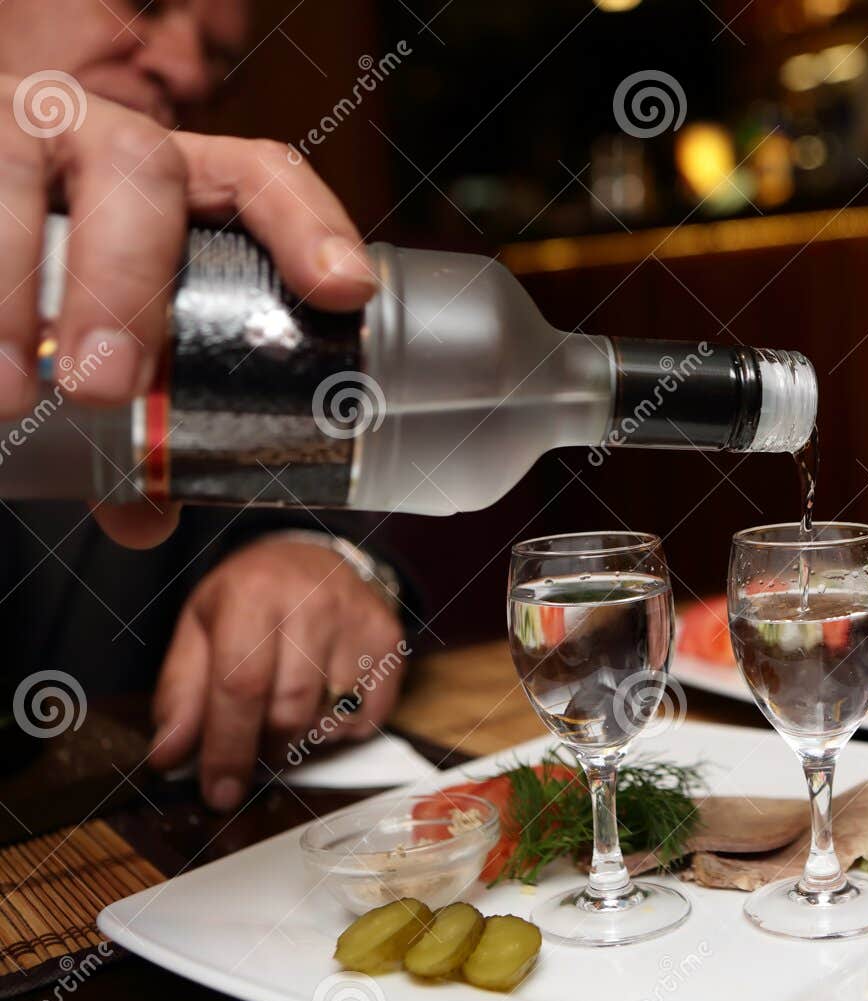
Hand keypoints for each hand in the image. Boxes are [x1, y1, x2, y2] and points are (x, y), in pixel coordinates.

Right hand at [0, 76, 377, 546]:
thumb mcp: (93, 324)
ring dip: (8, 289)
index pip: (260, 175)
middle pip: (139, 170)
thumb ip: (130, 416)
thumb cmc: (40, 273)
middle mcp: (97, 134)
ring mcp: (13, 126)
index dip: (309, 225)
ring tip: (6, 397)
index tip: (345, 292)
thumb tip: (146, 517)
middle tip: (107, 388)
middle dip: (125, 281)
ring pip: (17, 175)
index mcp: (171, 183)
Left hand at [147, 538, 407, 810]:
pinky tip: (322, 707)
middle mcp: (312, 602)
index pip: (240, 687)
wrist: (311, 556)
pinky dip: (340, 730)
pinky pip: (368, 717)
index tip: (219, 792)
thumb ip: (181, 692)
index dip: (227, 749)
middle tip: (253, 751)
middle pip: (289, 711)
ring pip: (330, 719)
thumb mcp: (199, 628)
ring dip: (302, 740)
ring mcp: (358, 620)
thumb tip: (169, 756)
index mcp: (253, 594)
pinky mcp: (389, 638)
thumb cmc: (249, 597)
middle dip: (264, 749)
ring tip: (285, 717)